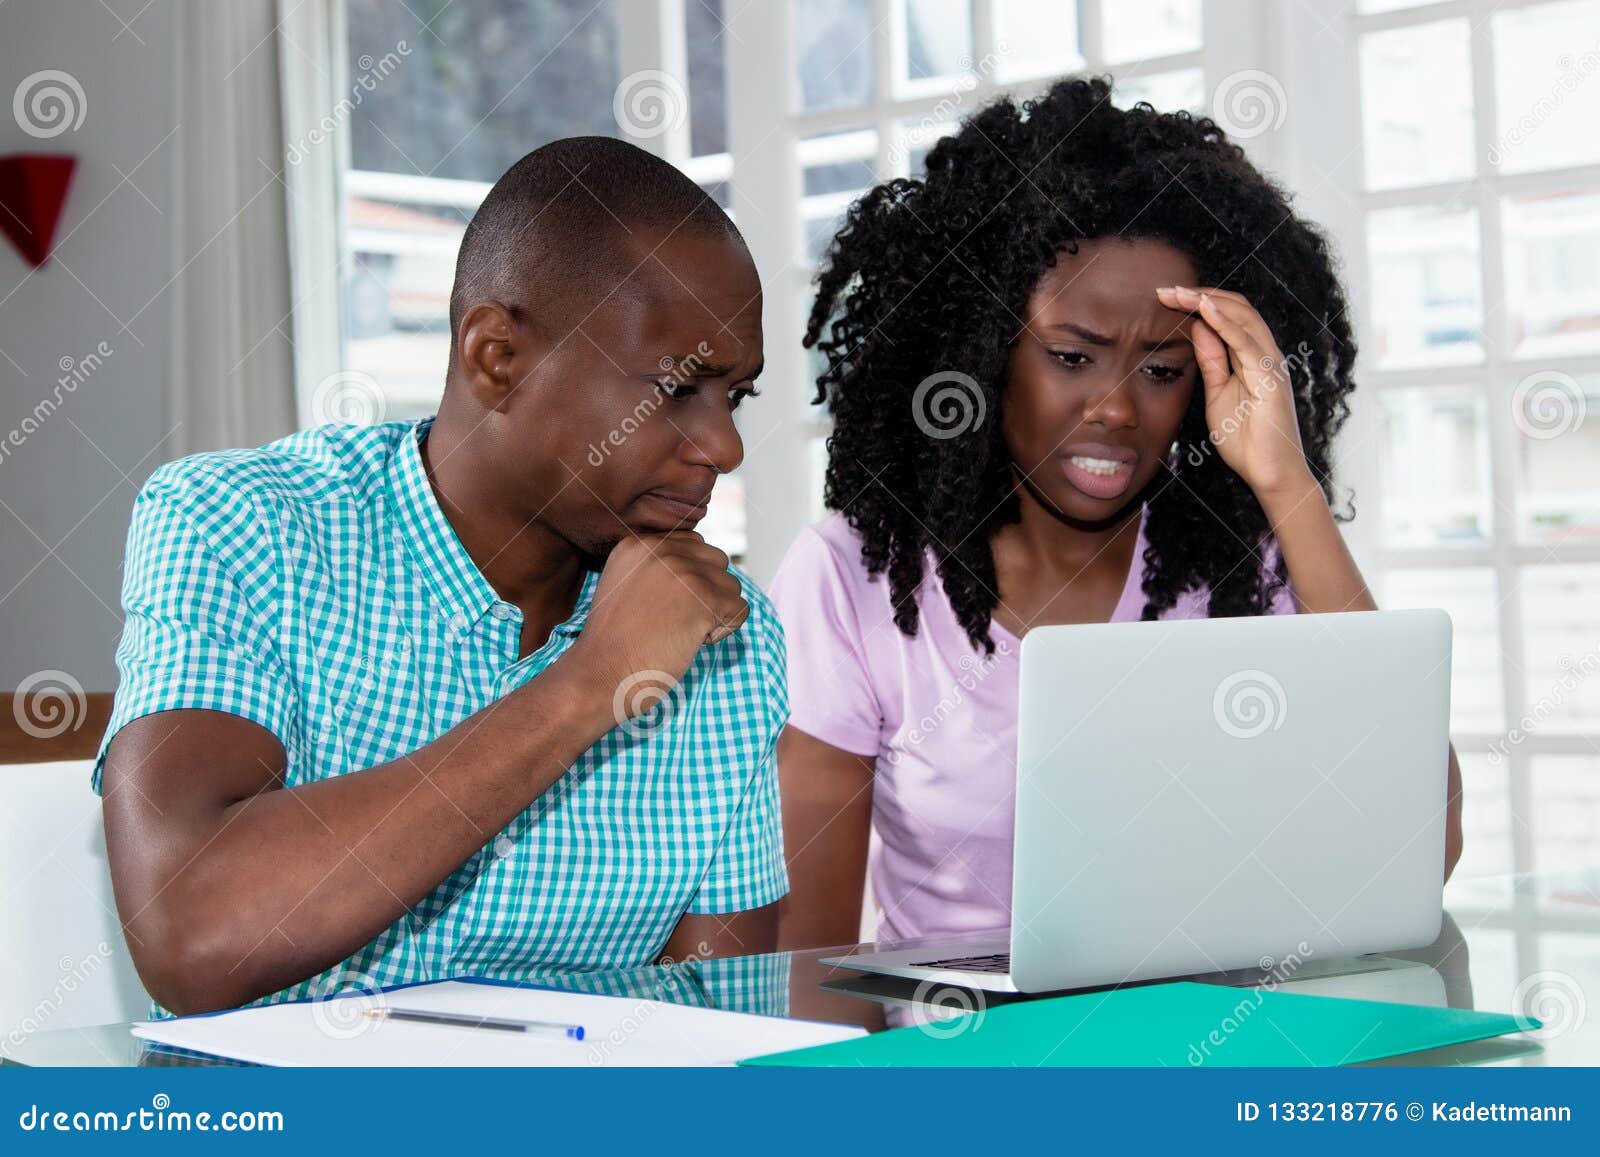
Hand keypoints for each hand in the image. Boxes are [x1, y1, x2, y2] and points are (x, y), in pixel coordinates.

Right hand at [563, 530, 748, 722]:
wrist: (598, 674)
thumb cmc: (614, 644)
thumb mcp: (627, 587)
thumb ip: (658, 569)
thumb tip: (706, 569)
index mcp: (638, 543)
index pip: (692, 546)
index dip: (690, 580)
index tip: (665, 607)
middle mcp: (660, 548)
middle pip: (716, 561)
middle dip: (707, 592)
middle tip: (675, 622)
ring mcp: (682, 570)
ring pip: (731, 585)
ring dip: (715, 613)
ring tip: (680, 632)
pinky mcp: (702, 597)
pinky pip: (739, 609)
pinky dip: (724, 631)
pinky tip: (693, 641)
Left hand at [1155, 285, 1314, 499]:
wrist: (1270, 474)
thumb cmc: (1247, 440)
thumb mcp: (1218, 394)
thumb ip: (1211, 362)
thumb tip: (1197, 328)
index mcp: (1252, 357)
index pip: (1228, 317)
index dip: (1198, 303)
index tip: (1166, 297)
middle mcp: (1265, 354)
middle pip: (1236, 309)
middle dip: (1200, 295)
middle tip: (1165, 289)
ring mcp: (1270, 364)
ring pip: (1242, 318)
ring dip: (1208, 302)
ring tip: (1179, 292)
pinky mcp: (1270, 379)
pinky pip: (1247, 343)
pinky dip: (1225, 323)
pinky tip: (1204, 310)